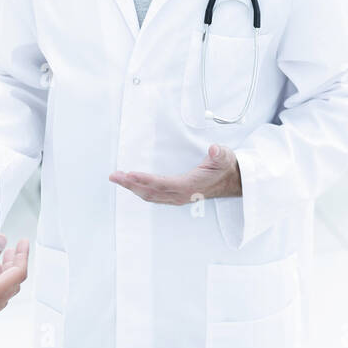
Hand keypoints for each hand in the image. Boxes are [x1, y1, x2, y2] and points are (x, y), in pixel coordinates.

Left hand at [109, 144, 241, 204]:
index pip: (161, 183)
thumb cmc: (225, 168)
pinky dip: (140, 190)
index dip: (144, 180)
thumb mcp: (225, 157)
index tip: (130, 174)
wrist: (232, 181)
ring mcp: (177, 197)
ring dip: (132, 188)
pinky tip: (133, 184)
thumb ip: (219, 154)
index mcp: (188, 186)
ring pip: (149, 195)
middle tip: (114, 176)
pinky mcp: (175, 196)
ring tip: (118, 178)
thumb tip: (214, 150)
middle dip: (130, 184)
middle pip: (150, 192)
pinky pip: (154, 195)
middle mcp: (180, 194)